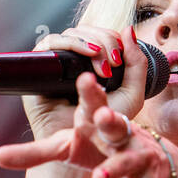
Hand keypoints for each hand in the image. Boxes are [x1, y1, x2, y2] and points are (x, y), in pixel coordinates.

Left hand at [0, 72, 177, 177]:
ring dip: (115, 168)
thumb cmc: (97, 149)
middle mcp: (119, 134)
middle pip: (115, 123)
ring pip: (127, 161)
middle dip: (110, 118)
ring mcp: (137, 155)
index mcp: (97, 121)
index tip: (84, 78)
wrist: (144, 167)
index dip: (89, 91)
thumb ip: (31, 154)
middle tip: (102, 115)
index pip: (92, 102)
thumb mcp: (64, 150)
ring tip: (99, 177)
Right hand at [18, 22, 146, 140]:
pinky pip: (49, 44)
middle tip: (113, 62)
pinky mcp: (40, 69)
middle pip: (87, 32)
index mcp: (95, 63)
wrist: (84, 148)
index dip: (112, 39)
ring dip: (89, 41)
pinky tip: (87, 54)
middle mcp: (75, 61)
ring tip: (102, 62)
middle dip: (104, 41)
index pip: (102, 36)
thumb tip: (128, 29)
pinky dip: (69, 43)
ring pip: (70, 34)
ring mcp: (57, 64)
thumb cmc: (106, 126)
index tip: (120, 59)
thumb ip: (137, 64)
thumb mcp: (132, 94)